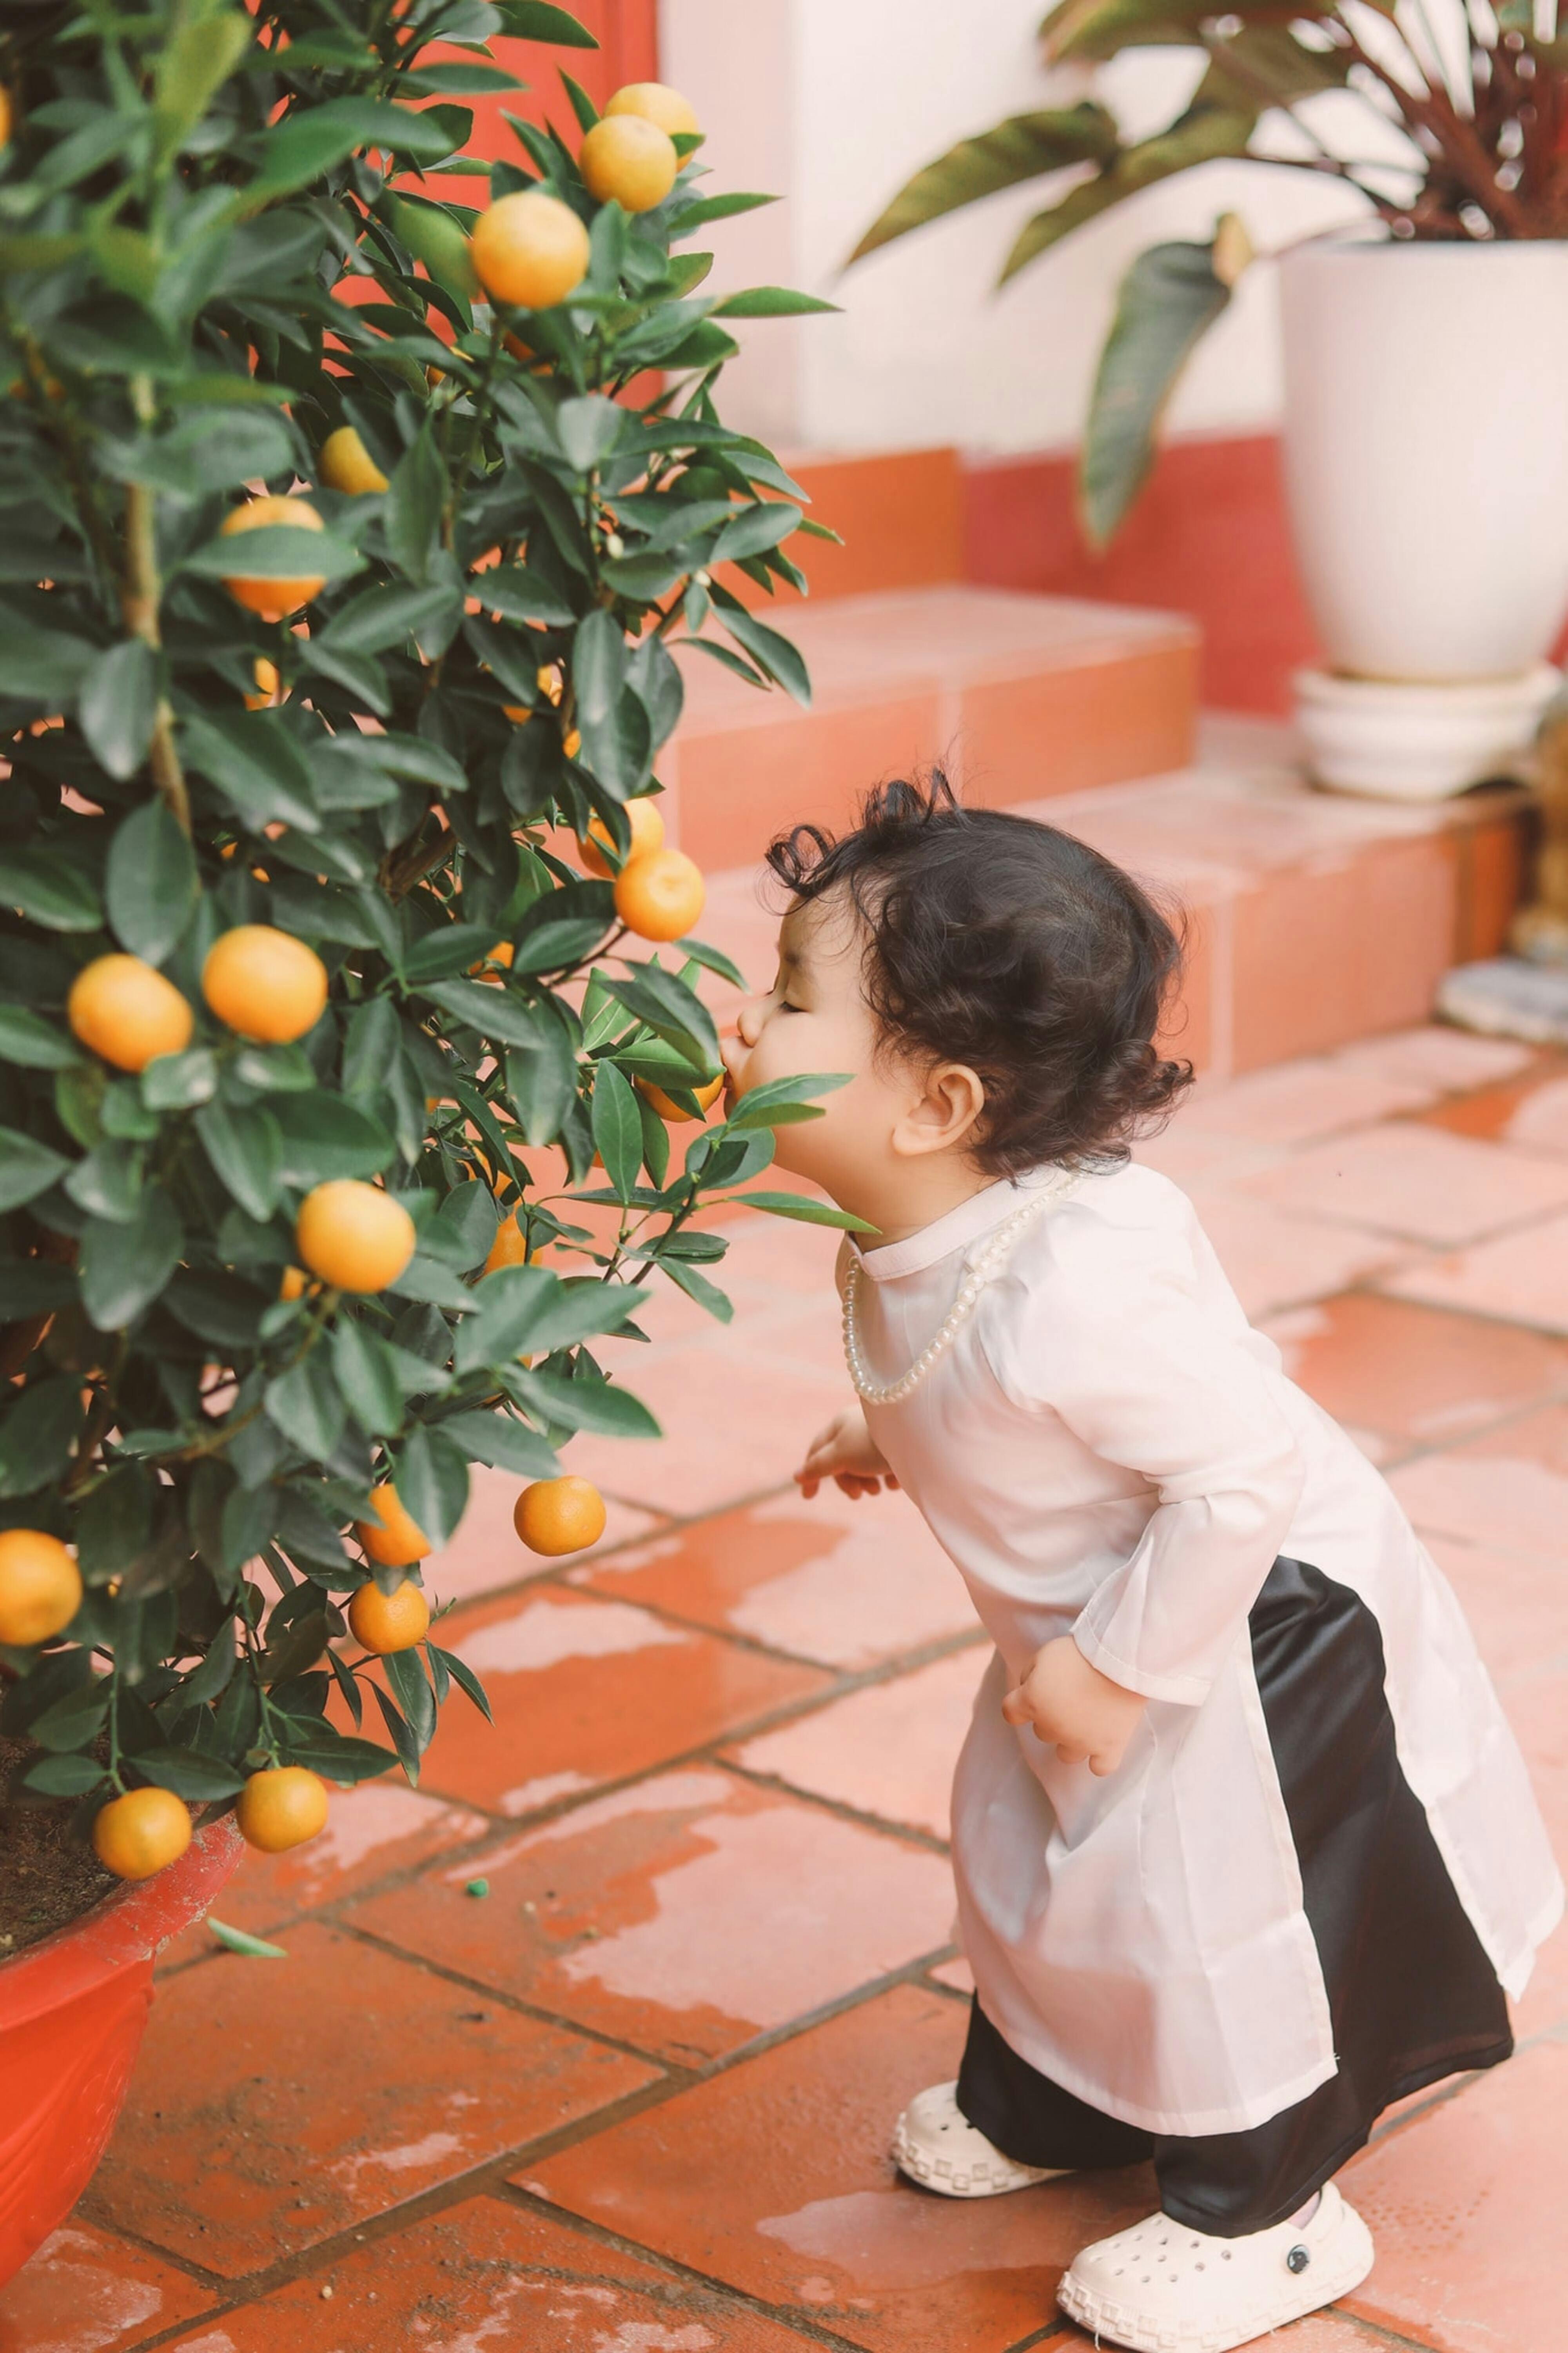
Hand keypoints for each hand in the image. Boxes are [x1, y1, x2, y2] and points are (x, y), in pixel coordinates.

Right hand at [795, 1405, 898, 1499]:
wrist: (920, 1437)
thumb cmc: (874, 1444)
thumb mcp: (840, 1456)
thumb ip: (818, 1467)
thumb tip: (797, 1476)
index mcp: (839, 1423)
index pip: (817, 1450)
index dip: (811, 1474)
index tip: (808, 1498)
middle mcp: (858, 1426)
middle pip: (841, 1461)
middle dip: (848, 1481)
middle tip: (859, 1496)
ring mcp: (879, 1435)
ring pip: (864, 1466)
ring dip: (868, 1481)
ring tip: (879, 1489)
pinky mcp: (899, 1445)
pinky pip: (885, 1465)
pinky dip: (887, 1476)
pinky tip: (896, 1481)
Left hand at [1002, 1636, 1145, 1774]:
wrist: (1120, 1658)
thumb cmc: (1080, 1652)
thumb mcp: (1044, 1653)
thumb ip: (1030, 1674)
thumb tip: (1029, 1687)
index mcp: (1032, 1702)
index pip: (1010, 1712)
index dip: (1018, 1704)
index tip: (1030, 1696)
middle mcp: (1053, 1727)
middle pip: (1042, 1732)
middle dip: (1051, 1717)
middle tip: (1070, 1697)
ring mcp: (1082, 1742)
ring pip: (1066, 1754)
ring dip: (1071, 1740)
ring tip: (1087, 1719)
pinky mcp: (1109, 1748)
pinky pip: (1100, 1767)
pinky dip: (1100, 1758)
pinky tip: (1103, 1743)